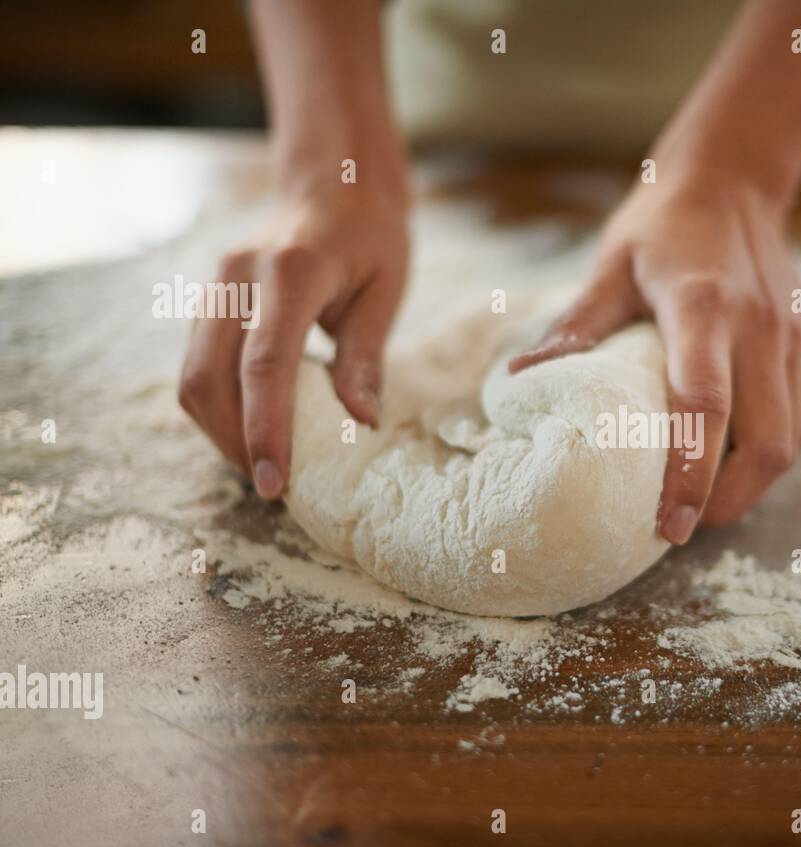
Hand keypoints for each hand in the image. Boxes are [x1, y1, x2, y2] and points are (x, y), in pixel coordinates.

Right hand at [179, 186, 408, 497]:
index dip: (265, 430)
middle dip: (234, 441)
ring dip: (221, 430)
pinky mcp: (209, 299)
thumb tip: (361, 422)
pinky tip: (253, 430)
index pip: (265, 365)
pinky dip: (219, 407)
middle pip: (208, 377)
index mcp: (292, 272)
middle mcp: (239, 276)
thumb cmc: (371, 238)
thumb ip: (366, 356)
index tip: (275, 482)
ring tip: (264, 464)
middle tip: (274, 485)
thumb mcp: (386, 290)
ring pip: (192, 376)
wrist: (336, 183)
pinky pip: (198, 365)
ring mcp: (216, 285)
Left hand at [509, 172, 800, 543]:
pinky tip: (737, 458)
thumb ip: (574, 330)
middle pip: (766, 442)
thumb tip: (517, 385)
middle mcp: (762, 325)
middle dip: (729, 500)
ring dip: (753, 483)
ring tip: (706, 498)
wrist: (731, 180)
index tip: (668, 527)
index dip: (690, 477)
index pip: (704, 407)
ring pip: (792, 439)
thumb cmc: (660, 228)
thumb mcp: (610, 268)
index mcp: (704, 307)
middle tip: (683, 525)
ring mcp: (798, 336)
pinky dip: (774, 452)